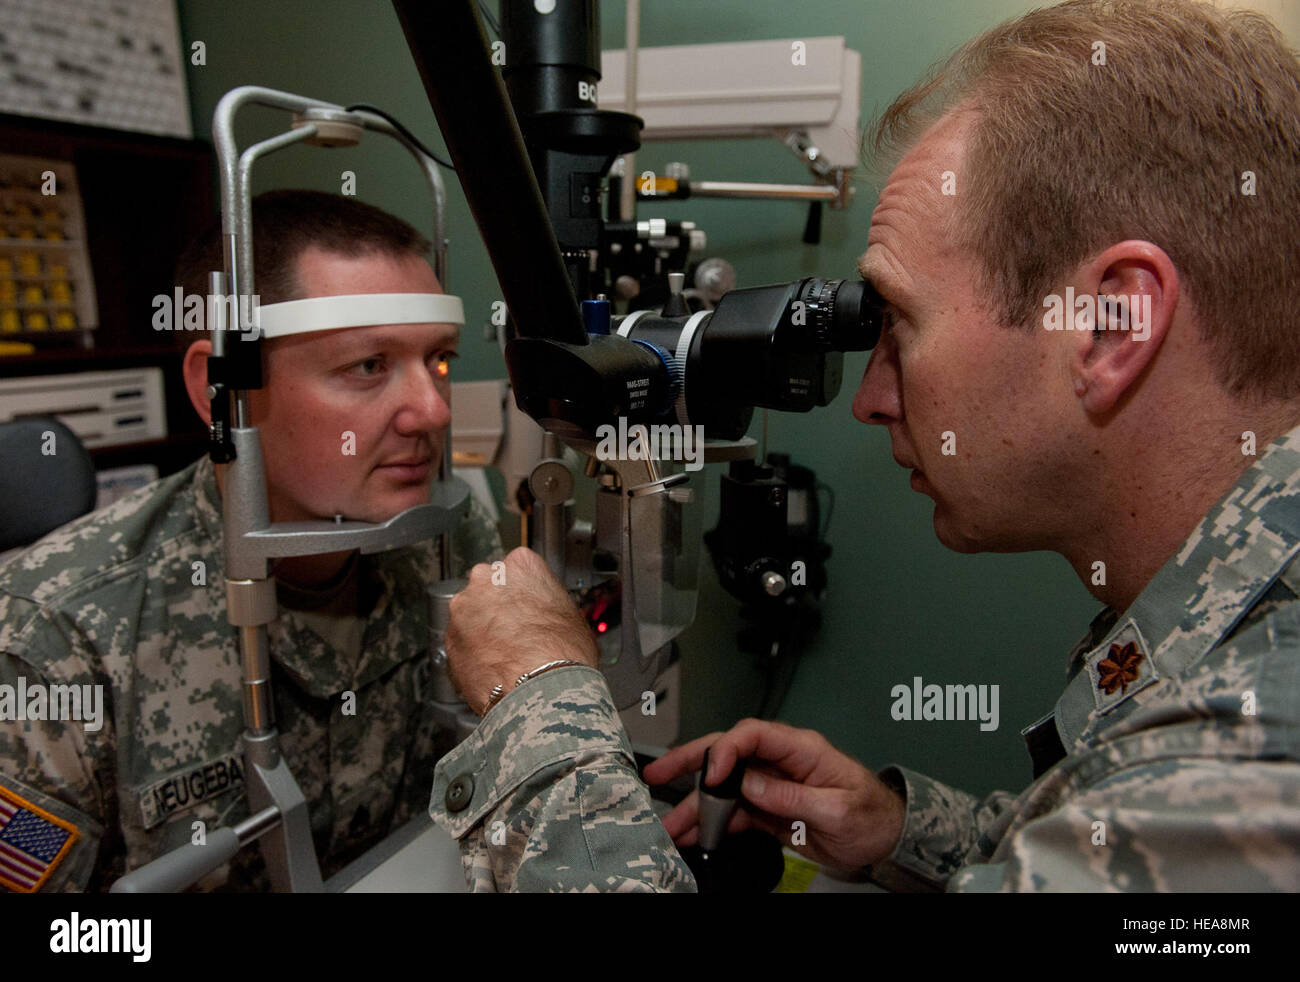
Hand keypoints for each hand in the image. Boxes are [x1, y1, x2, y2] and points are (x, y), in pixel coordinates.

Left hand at [446, 547, 598, 714]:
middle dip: (499, 605)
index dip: (527, 591)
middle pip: (489, 586)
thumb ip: (551, 606)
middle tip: (517, 629)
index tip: (530, 605)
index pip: (520, 567)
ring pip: (471, 613)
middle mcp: (486, 579)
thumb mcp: (573, 617)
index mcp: (521, 565)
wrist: (540, 690)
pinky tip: (492, 667)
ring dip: (482, 629)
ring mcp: (463, 609)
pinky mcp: (449, 639)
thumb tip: (552, 617)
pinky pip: (461, 642)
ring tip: (505, 652)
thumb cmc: (562, 653)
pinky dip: (472, 652)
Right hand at [641, 718, 905, 870]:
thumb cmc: (872, 815)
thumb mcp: (838, 808)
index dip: (726, 750)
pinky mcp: (769, 809)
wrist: (885, 840)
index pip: (753, 735)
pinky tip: (694, 835)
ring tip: (670, 822)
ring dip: (696, 804)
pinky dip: (713, 824)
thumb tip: (750, 783)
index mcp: (801, 749)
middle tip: (658, 774)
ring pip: (724, 788)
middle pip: (727, 752)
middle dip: (690, 762)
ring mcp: (772, 785)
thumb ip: (792, 794)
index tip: (712, 775)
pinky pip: (734, 812)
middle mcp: (780, 762)